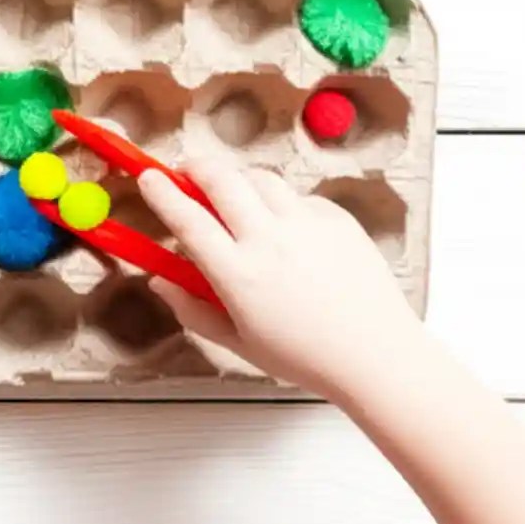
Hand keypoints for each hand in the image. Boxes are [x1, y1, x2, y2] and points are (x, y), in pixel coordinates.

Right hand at [139, 150, 419, 396]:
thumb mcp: (238, 343)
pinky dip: (279, 201)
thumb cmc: (304, 357)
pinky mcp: (336, 218)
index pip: (188, 219)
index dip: (163, 193)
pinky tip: (281, 225)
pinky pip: (297, 196)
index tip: (149, 178)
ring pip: (260, 178)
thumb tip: (159, 282)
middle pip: (222, 180)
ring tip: (231, 194)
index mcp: (239, 275)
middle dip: (197, 166)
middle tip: (187, 171)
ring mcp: (306, 224)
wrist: (375, 353)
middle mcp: (270, 240)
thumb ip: (193, 310)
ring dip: (237, 178)